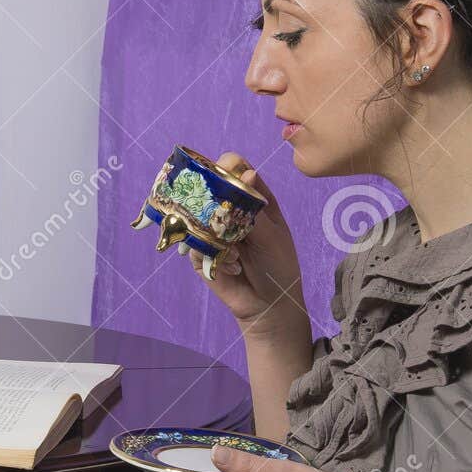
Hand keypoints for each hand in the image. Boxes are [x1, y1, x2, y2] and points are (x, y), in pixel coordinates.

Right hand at [189, 152, 305, 334]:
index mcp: (253, 200)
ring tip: (237, 251)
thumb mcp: (273, 235)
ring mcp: (212, 231)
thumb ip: (254, 206)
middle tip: (221, 207)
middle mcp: (230, 211)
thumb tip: (246, 173)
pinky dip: (213, 253)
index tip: (228, 170)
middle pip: (211, 187)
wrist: (269, 305)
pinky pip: (193, 243)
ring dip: (214, 230)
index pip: (236, 170)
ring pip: (196, 214)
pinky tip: (233, 266)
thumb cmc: (278, 266)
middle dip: (212, 194)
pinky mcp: (200, 252)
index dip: (229, 166)